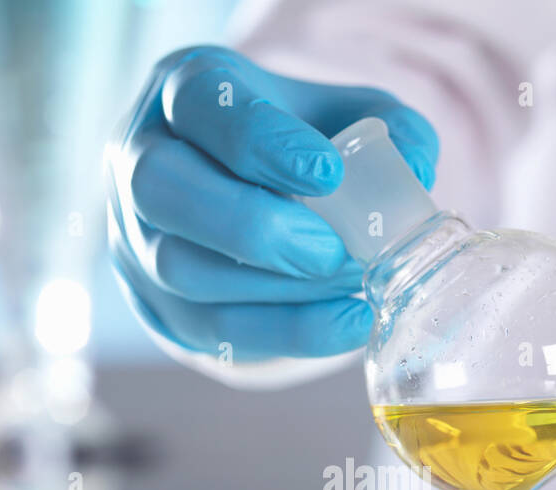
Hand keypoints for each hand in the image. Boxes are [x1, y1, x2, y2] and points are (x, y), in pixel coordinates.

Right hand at [106, 46, 437, 363]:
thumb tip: (416, 168)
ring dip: (275, 287)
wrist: (231, 193)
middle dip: (251, 225)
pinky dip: (288, 331)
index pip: (199, 106)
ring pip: (182, 269)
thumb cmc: (286, 144)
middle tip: (329, 249)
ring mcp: (139, 237)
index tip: (327, 173)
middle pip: (163, 190)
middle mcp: (141, 160)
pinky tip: (347, 322)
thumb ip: (384, 126)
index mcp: (180, 93)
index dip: (260, 140)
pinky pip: (214, 329)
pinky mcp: (162, 303)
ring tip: (349, 282)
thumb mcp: (333, 113)